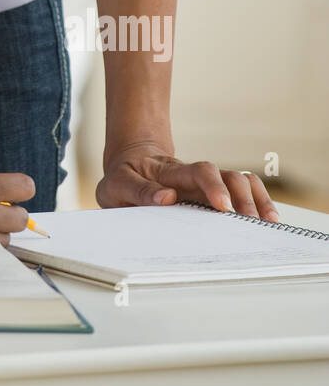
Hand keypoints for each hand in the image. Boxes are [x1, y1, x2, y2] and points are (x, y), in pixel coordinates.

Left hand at [97, 142, 278, 220]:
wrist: (131, 162)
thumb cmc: (124, 177)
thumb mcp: (117, 185)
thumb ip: (138, 191)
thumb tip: (167, 198)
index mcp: (168, 172)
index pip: (197, 171)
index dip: (212, 186)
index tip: (222, 207)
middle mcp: (192, 175)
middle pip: (226, 174)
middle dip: (241, 197)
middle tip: (248, 222)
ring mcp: (205, 183)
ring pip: (238, 180)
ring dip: (255, 200)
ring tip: (267, 224)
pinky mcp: (212, 192)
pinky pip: (242, 189)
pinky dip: (258, 201)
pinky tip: (268, 219)